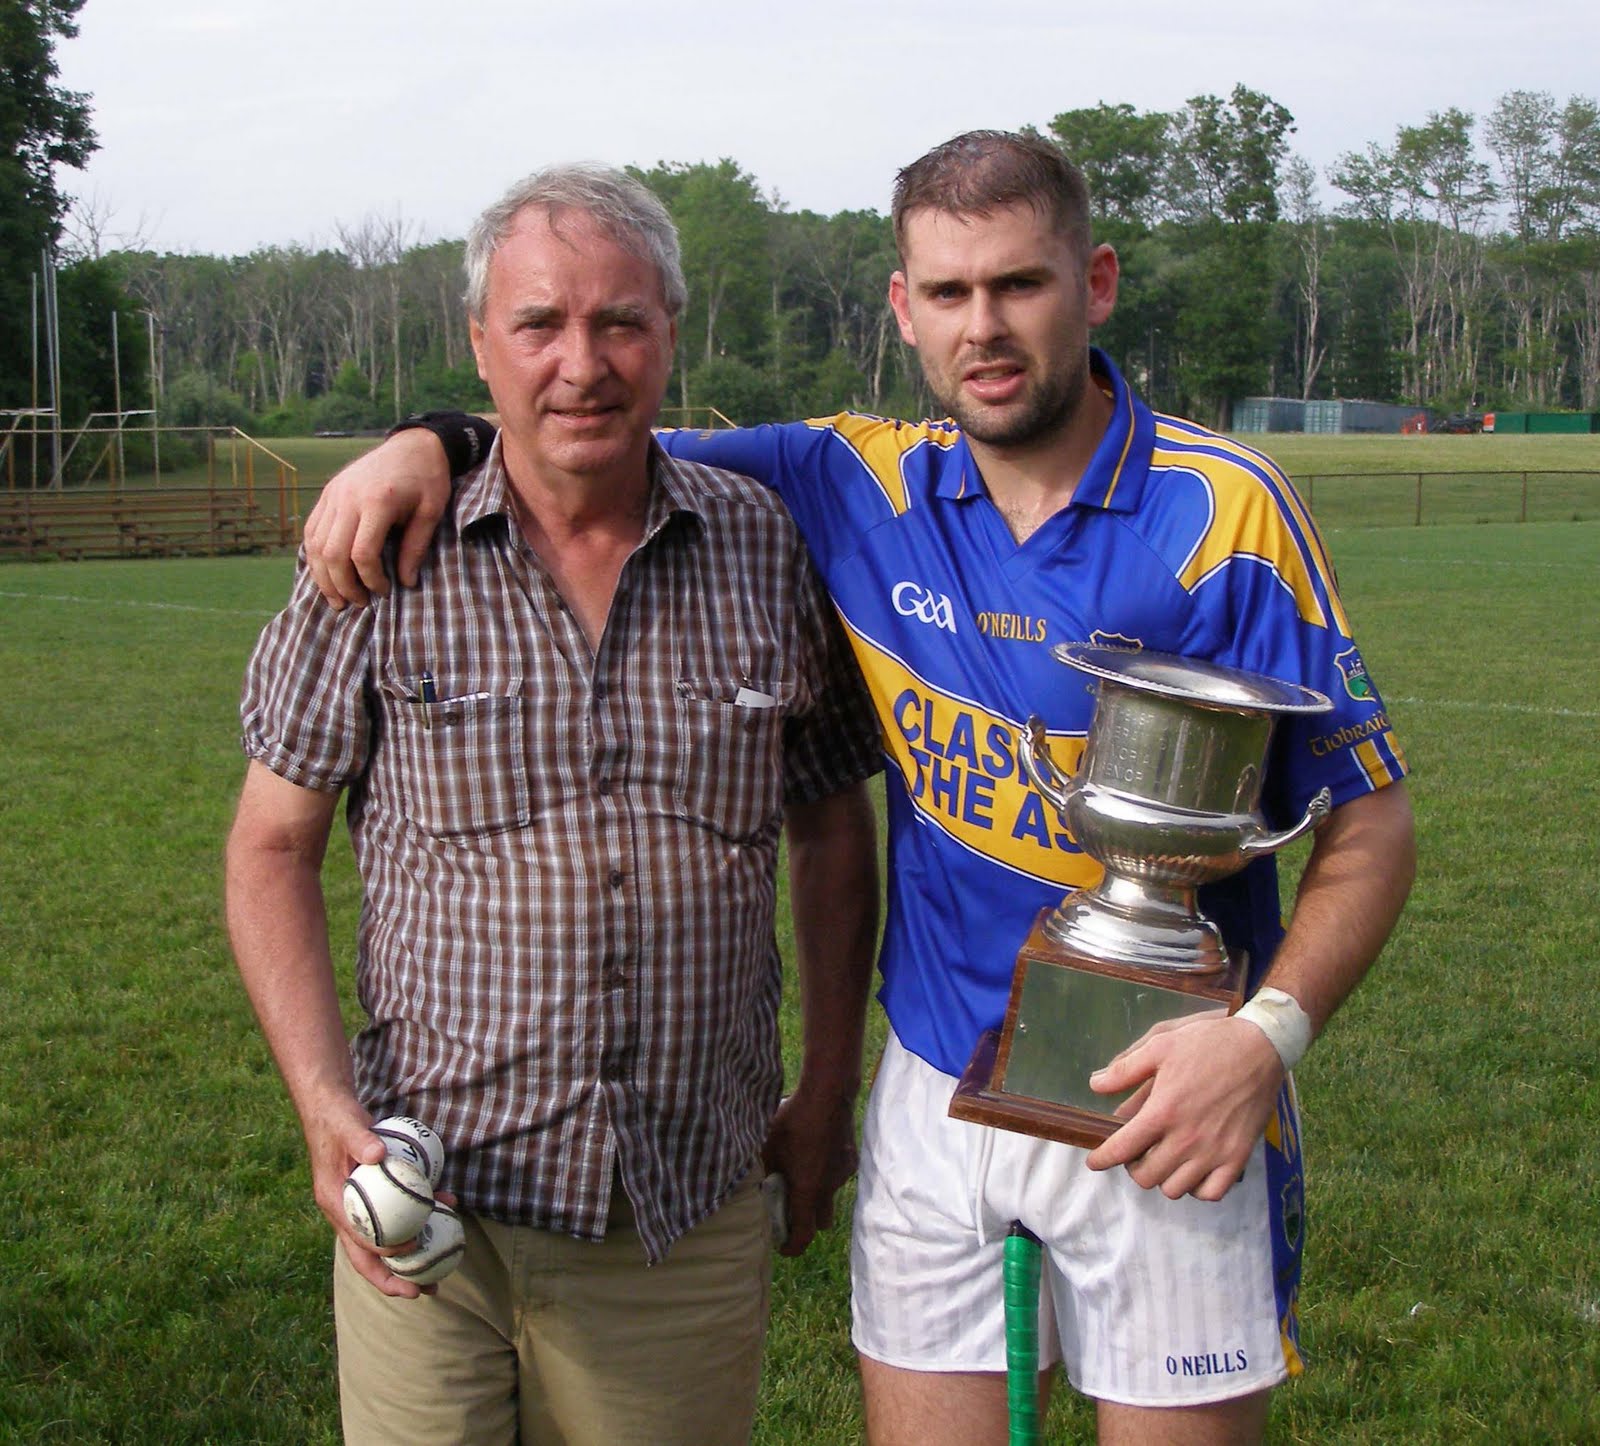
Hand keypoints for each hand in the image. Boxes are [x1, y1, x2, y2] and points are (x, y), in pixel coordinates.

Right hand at [302, 430, 453, 608]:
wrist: (413, 445)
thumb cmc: (427, 479)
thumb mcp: (431, 513)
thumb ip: (415, 548)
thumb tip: (406, 583)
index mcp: (377, 501)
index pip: (362, 553)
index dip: (371, 580)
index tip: (384, 591)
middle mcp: (348, 497)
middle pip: (332, 553)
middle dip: (342, 585)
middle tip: (358, 603)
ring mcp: (333, 494)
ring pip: (315, 544)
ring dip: (323, 576)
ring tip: (338, 598)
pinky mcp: (328, 494)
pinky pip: (312, 530)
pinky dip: (316, 556)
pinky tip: (328, 574)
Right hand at [303, 1096, 431, 1298]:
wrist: (331, 1108)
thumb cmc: (337, 1117)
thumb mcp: (345, 1124)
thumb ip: (359, 1138)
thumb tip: (378, 1153)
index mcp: (334, 1203)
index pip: (357, 1239)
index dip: (383, 1251)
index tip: (412, 1250)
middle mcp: (344, 1212)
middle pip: (366, 1256)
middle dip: (393, 1280)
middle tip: (424, 1293)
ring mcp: (359, 1206)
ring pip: (384, 1242)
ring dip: (409, 1259)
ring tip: (438, 1277)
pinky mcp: (373, 1195)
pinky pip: (397, 1214)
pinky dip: (421, 1215)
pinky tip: (448, 1207)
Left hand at [760, 1087, 858, 1256]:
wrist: (827, 1096)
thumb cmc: (792, 1122)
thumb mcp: (768, 1148)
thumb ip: (765, 1172)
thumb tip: (757, 1184)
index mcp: (807, 1191)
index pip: (804, 1235)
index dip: (792, 1247)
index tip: (782, 1247)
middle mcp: (828, 1188)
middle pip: (821, 1221)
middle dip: (807, 1221)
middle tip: (791, 1209)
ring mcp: (842, 1174)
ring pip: (830, 1194)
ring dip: (816, 1192)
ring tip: (801, 1168)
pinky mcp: (850, 1158)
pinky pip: (837, 1174)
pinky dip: (826, 1171)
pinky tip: (816, 1149)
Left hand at [1084, 1013, 1284, 1200]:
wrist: (1260, 1047)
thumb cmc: (1208, 1043)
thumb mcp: (1160, 1045)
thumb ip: (1125, 1069)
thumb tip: (1095, 1085)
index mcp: (1162, 1111)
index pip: (1121, 1149)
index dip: (1102, 1159)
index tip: (1094, 1161)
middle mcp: (1186, 1139)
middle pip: (1146, 1177)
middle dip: (1133, 1167)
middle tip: (1136, 1152)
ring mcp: (1214, 1152)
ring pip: (1175, 1189)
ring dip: (1163, 1177)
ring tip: (1163, 1159)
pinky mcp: (1238, 1158)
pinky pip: (1211, 1193)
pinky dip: (1197, 1188)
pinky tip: (1192, 1170)